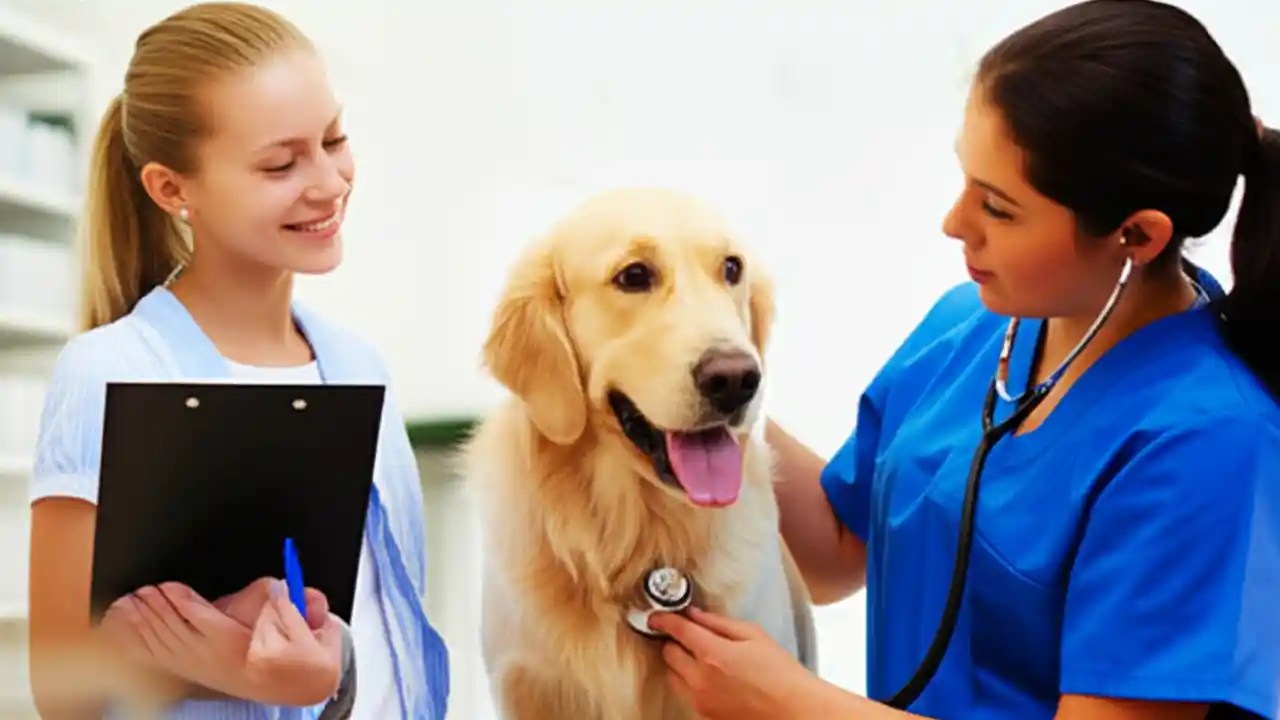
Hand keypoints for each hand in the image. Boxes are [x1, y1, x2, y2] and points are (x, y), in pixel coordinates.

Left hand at [101, 578, 341, 706]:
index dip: (182, 604)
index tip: (167, 588)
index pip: (203, 622)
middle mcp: (215, 659)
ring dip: (144, 625)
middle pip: (176, 632)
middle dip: (156, 611)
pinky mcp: (193, 670)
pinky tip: (129, 631)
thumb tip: (280, 588)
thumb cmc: (296, 654)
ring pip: (165, 644)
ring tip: (129, 605)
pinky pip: (161, 656)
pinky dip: (141, 644)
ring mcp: (201, 667)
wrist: (294, 685)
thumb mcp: (302, 627)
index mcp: (239, 646)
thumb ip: (288, 606)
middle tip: (140, 592)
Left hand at [648, 607, 832, 719]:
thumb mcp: (753, 635)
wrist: (793, 710)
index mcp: (713, 654)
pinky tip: (709, 675)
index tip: (657, 616)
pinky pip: (684, 693)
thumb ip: (719, 623)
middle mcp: (701, 679)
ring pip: (672, 675)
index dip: (663, 619)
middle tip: (687, 634)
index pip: (677, 630)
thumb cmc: (780, 674)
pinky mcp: (704, 714)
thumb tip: (695, 614)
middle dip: (674, 641)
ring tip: (700, 656)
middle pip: (668, 653)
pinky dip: (688, 681)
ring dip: (679, 663)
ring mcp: (701, 700)